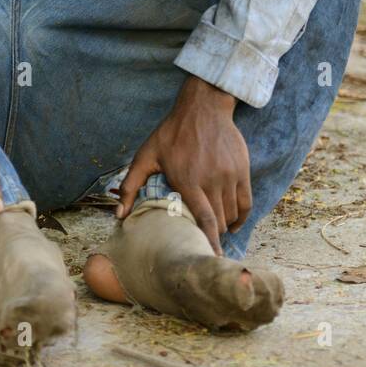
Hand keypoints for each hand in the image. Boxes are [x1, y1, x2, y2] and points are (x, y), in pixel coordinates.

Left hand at [116, 76, 249, 254]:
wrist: (204, 107)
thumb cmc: (172, 132)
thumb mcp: (146, 155)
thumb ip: (132, 186)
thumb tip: (119, 215)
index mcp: (189, 180)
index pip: (205, 221)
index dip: (209, 243)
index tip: (210, 259)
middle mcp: (212, 180)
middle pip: (219, 221)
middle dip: (212, 236)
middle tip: (202, 244)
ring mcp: (230, 175)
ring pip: (232, 213)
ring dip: (224, 225)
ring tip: (215, 230)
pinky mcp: (242, 169)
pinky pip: (246, 201)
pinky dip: (241, 216)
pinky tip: (232, 222)